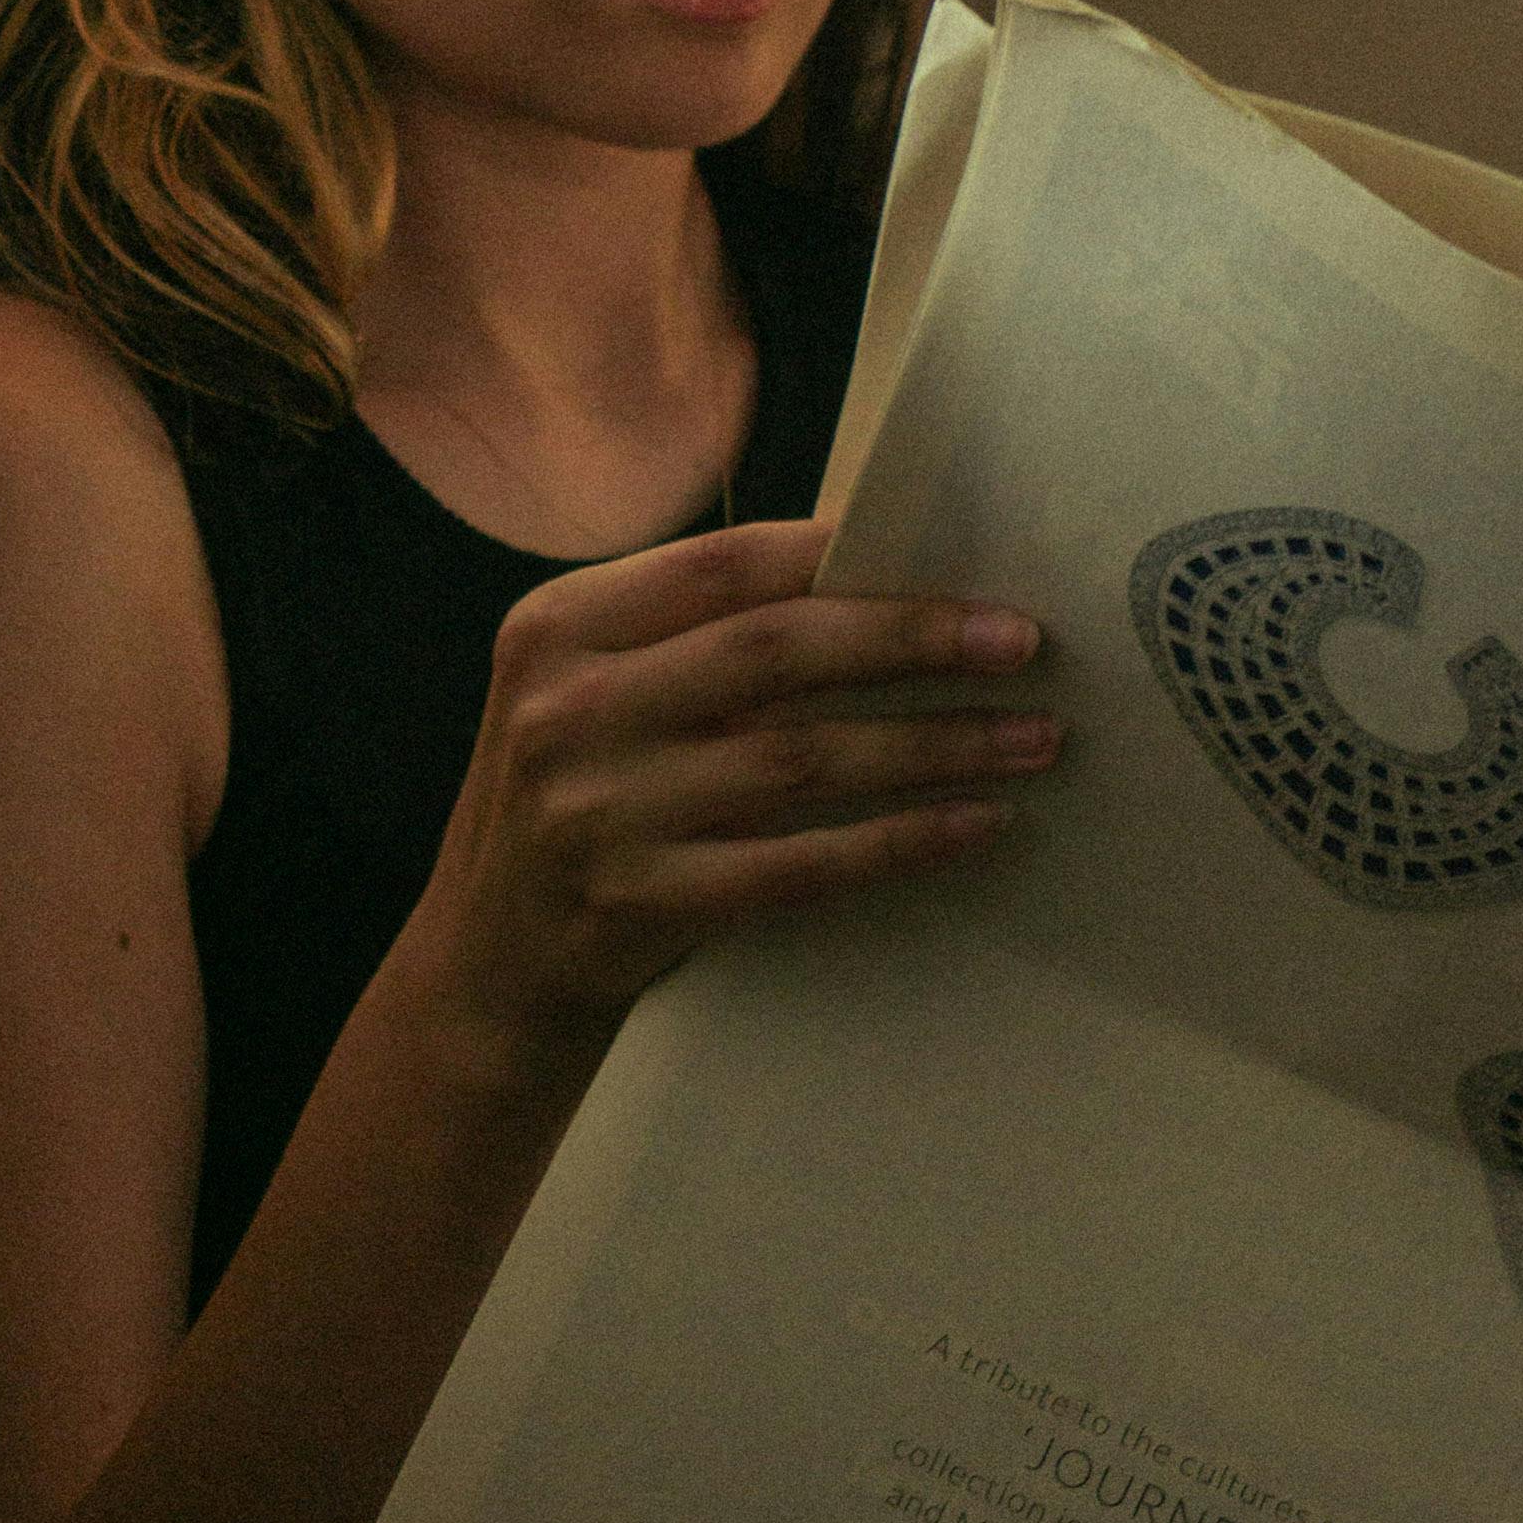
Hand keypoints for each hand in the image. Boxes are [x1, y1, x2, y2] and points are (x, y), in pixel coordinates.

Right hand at [398, 514, 1057, 1081]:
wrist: (489, 966)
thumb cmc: (578, 803)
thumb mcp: (592, 695)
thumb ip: (693, 638)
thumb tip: (881, 576)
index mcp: (557, 627)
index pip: (725, 565)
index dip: (849, 556)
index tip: (958, 561)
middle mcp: (567, 709)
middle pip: (775, 650)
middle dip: (913, 639)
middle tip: (1023, 640)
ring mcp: (597, 811)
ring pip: (802, 760)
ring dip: (934, 745)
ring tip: (1033, 738)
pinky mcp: (637, 904)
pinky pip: (801, 864)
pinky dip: (901, 842)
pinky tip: (977, 825)